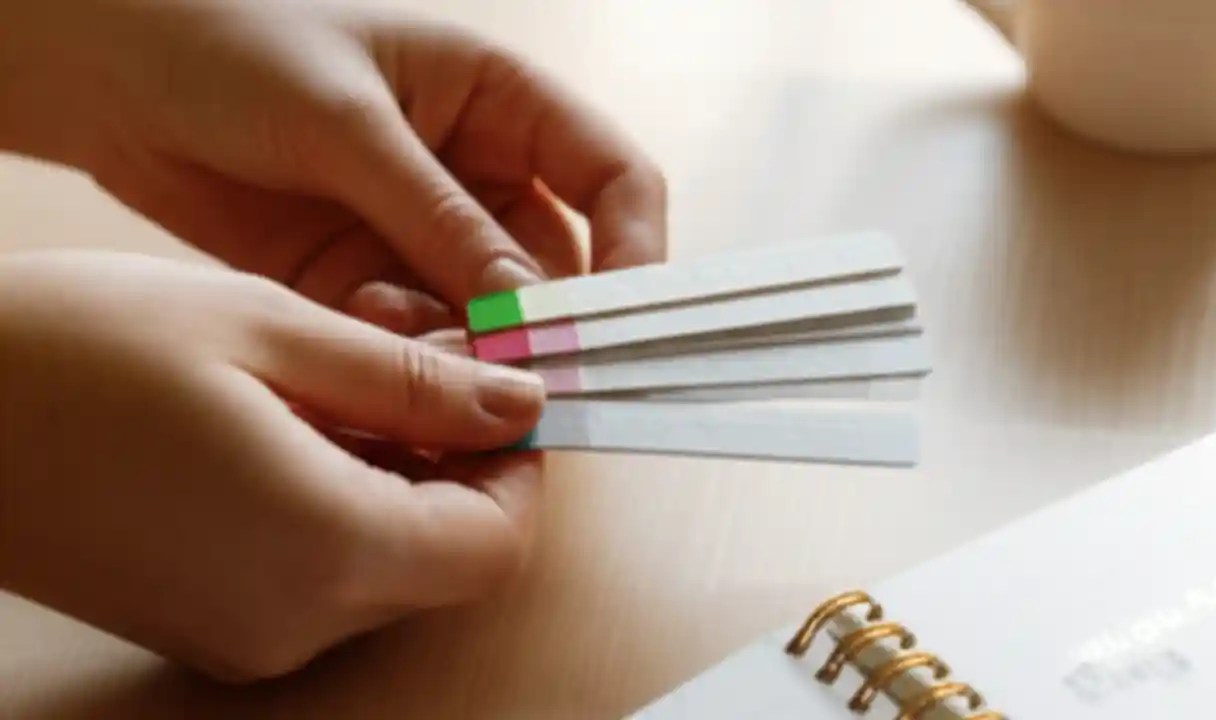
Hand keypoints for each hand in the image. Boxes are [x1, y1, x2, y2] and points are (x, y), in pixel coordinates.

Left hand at [0, 0, 665, 333]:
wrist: (106, 70)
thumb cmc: (228, 42)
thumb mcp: (347, 122)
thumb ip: (440, 218)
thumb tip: (526, 310)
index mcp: (497, 97)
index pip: (610, 175)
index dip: (635, 246)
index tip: (624, 319)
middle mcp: (473, 168)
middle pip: (556, 261)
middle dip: (544, 319)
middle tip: (520, 368)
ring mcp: (419, 228)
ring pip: (486, 310)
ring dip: (465, 338)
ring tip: (405, 328)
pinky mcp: (365, 274)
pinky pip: (416, 329)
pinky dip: (403, 343)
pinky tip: (355, 317)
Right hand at [0, 251, 544, 680]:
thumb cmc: (81, 351)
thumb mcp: (271, 330)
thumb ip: (416, 382)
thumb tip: (521, 406)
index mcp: (325, 550)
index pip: (496, 544)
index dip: (517, 468)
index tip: (497, 391)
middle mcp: (295, 621)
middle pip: (448, 557)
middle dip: (458, 458)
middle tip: (412, 357)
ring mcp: (248, 635)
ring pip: (390, 562)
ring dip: (401, 471)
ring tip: (340, 371)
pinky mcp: (212, 623)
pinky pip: (324, 572)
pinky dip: (344, 500)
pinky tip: (296, 418)